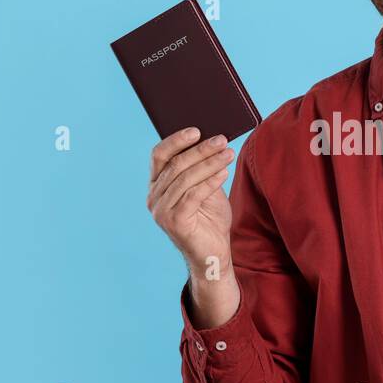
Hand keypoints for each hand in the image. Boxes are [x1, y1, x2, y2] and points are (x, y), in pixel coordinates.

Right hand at [147, 127, 235, 276]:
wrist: (214, 252)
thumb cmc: (210, 219)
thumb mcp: (206, 187)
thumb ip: (203, 168)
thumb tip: (213, 141)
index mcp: (157, 185)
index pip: (160, 155)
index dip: (176, 140)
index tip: (197, 130)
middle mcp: (154, 197)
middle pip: (176, 165)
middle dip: (201, 150)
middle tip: (222, 140)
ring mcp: (161, 211)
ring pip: (185, 178)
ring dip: (209, 163)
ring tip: (228, 154)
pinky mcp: (174, 222)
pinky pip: (193, 195)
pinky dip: (210, 181)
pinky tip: (224, 172)